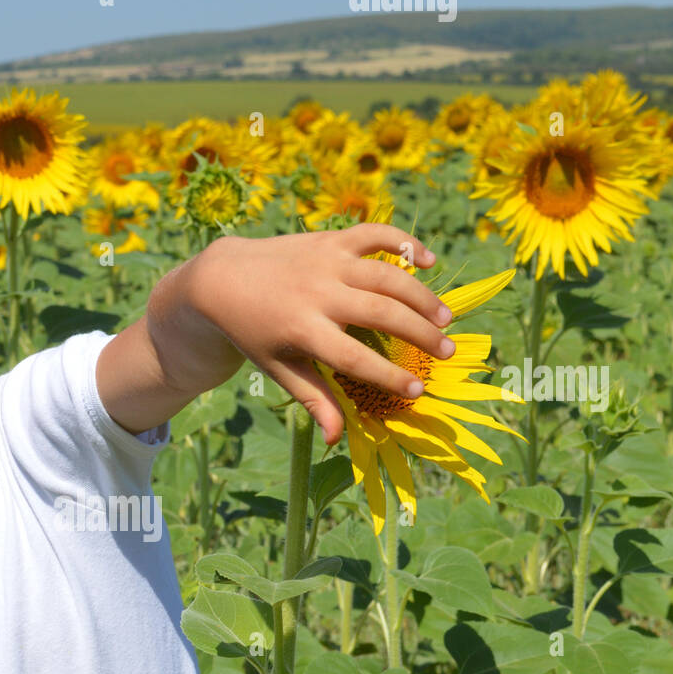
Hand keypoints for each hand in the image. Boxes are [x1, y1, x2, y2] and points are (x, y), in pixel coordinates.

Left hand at [197, 224, 456, 445]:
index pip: (354, 358)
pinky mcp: (331, 240)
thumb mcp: (278, 369)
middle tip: (448, 352)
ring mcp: (326, 262)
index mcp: (302, 330)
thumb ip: (312, 399)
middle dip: (420, 334)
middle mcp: (318, 293)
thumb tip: (336, 439)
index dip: (388, 375)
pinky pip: (375, 234)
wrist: (224, 280)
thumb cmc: (256, 333)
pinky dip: (404, 242)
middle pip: (381, 313)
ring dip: (422, 295)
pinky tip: (429, 261)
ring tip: (446, 319)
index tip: (418, 390)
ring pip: (387, 274)